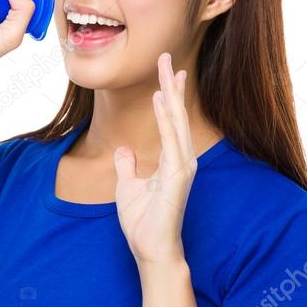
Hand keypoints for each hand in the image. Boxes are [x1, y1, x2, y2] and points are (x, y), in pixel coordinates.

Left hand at [113, 52, 196, 265]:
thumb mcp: (127, 186)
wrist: (150, 249)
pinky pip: (172, 141)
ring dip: (172, 95)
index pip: (171, 121)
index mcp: (171, 160)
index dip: (169, 95)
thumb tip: (124, 149)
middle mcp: (181, 159)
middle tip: (166, 57)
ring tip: (166, 69)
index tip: (167, 71)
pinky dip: (166, 119)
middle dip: (172, 85)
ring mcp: (182, 167)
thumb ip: (128, 166)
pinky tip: (161, 100)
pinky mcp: (178, 177)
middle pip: (177, 115)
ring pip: (177, 123)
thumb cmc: (143, 222)